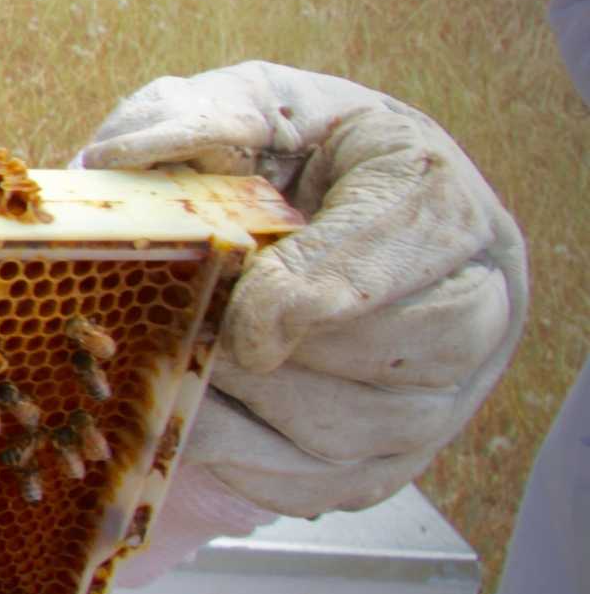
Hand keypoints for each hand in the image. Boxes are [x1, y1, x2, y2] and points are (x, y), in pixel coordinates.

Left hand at [81, 60, 526, 516]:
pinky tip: (188, 408)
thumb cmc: (291, 162)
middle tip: (187, 327)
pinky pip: (304, 485)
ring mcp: (433, 401)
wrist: (321, 229)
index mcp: (436, 199)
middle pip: (389, 351)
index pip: (405, 241)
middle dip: (269, 346)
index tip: (244, 302)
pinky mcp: (380, 469)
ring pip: (343, 430)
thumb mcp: (255, 108)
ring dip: (238, 401)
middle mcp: (470, 307)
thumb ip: (199, 116)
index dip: (320, 280)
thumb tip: (123, 156)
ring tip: (176, 355)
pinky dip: (227, 454)